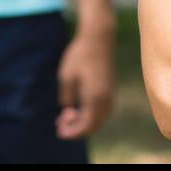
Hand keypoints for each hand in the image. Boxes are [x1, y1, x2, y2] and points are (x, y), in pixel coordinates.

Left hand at [55, 23, 114, 138]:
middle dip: (77, 129)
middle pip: (94, 126)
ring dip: (85, 122)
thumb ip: (67, 98)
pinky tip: (80, 108)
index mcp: (95, 98)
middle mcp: (106, 99)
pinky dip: (92, 114)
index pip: (85, 126)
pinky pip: (103, 110)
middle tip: (60, 124)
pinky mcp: (111, 88)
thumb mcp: (66, 77)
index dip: (72, 132)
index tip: (59, 131)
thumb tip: (68, 111)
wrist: (99, 37)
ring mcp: (111, 93)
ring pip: (100, 119)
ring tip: (68, 115)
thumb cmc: (80, 55)